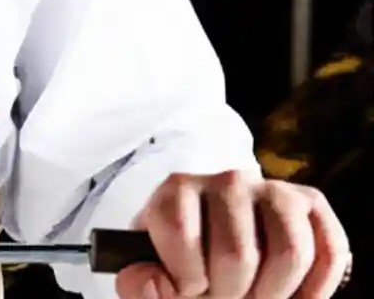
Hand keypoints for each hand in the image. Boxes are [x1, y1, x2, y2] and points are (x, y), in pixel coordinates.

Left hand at [116, 170, 350, 297]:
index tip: (185, 289)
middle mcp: (227, 180)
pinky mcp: (311, 204)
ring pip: (290, 253)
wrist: (212, 248)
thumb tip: (153, 283)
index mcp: (176, 190)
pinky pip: (329, 252)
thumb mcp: (146, 274)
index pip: (180, 234)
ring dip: (273, 295)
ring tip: (254, 298)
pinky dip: (315, 290)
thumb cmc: (177, 265)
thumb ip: (137, 285)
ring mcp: (273, 189)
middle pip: (237, 255)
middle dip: (229, 295)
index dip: (184, 280)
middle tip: (223, 298)